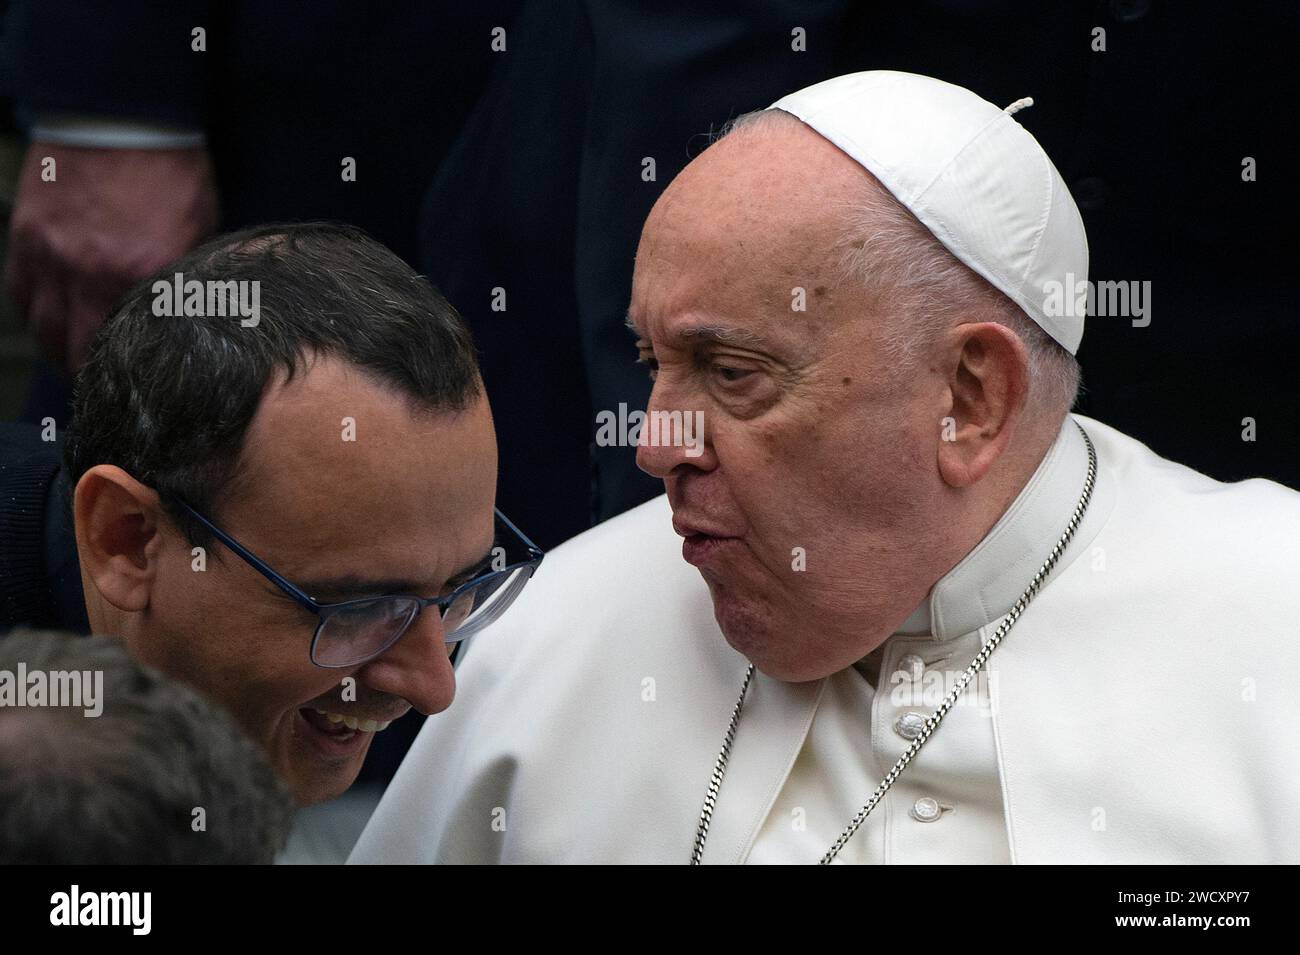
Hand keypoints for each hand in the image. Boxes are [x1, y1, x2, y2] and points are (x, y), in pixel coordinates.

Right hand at [4, 144, 218, 372]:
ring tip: (73, 361)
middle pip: (75, 350)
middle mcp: (88, 271)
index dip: (128, 376)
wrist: (122, 114)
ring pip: (42, 327)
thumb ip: (184, 279)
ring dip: (57, 350)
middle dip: (87, 375)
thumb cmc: (173, 172)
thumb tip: (187, 320)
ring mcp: (50, 254)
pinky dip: (34, 313)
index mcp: (141, 274)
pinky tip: (50, 321)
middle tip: (100, 385)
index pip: (127, 348)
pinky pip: (20, 292)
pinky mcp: (26, 234)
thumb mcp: (198, 231)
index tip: (137, 390)